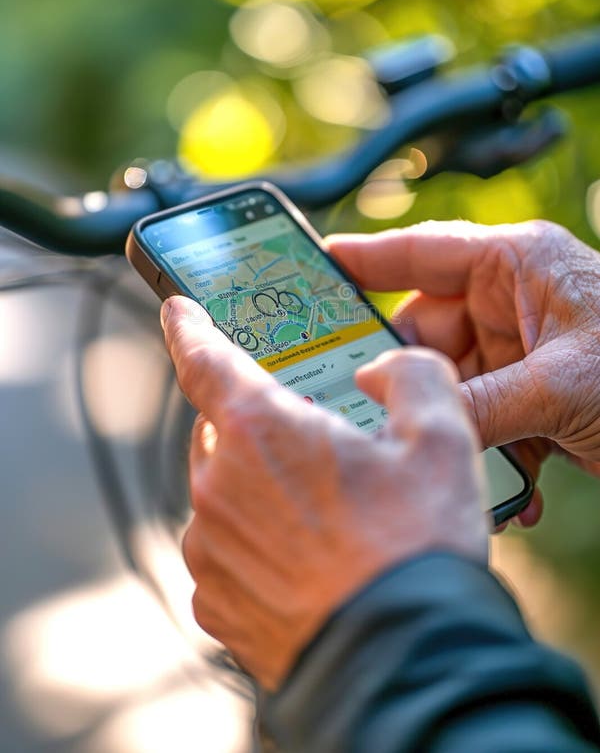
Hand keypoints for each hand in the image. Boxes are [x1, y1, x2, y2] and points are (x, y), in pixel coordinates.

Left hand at [161, 296, 486, 689]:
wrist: (405, 660)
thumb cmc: (417, 546)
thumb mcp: (440, 438)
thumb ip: (410, 377)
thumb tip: (382, 373)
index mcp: (261, 429)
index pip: (204, 357)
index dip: (188, 326)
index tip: (176, 308)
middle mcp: (219, 484)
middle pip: (223, 429)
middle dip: (260, 424)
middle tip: (315, 443)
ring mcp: (211, 547)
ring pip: (224, 490)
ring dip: (260, 487)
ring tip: (325, 515)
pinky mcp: (216, 600)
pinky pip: (226, 549)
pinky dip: (256, 541)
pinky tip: (307, 559)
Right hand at [327, 220, 599, 524]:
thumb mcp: (561, 385)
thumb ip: (472, 398)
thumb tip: (384, 400)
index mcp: (517, 264)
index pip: (421, 253)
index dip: (362, 260)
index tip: (311, 268)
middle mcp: (512, 300)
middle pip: (428, 335)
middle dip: (418, 385)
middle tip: (385, 418)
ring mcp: (522, 349)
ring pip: (455, 387)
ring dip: (461, 432)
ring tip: (466, 466)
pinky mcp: (534, 394)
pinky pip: (486, 419)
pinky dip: (493, 456)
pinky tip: (514, 490)